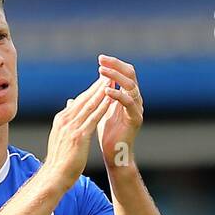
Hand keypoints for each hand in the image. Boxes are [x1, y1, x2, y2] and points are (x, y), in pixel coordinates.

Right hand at [40, 77, 111, 193]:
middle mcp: (65, 120)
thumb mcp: (61, 139)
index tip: (100, 81)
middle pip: (84, 99)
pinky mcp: (79, 136)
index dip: (90, 90)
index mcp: (61, 120)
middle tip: (109, 74)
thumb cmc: (59, 161)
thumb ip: (66, 124)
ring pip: (90, 105)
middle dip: (97, 86)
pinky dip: (102, 107)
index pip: (78, 101)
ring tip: (112, 81)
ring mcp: (72, 128)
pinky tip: (111, 99)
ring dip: (102, 92)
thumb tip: (68, 108)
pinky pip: (94, 118)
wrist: (54, 177)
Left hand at [96, 54, 143, 170]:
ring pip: (131, 86)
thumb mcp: (98, 113)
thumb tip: (77, 96)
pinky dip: (118, 95)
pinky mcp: (136, 119)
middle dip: (116, 66)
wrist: (114, 155)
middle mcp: (135, 99)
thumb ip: (93, 102)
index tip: (100, 59)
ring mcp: (137, 108)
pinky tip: (106, 91)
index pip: (124, 73)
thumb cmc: (107, 135)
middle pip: (130, 74)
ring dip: (116, 77)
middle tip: (101, 61)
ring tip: (103, 72)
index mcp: (127, 95)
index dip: (114, 65)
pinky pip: (129, 103)